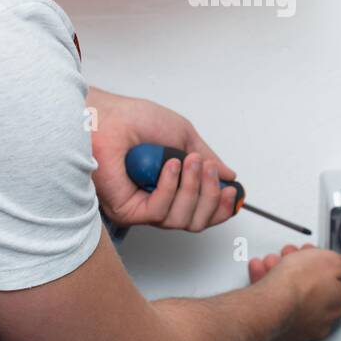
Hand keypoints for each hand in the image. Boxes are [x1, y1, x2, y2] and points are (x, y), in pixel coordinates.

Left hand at [87, 88, 238, 230]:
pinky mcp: (128, 211)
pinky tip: (169, 166)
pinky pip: (159, 212)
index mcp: (170, 186)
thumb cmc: (134, 120)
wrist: (108, 117)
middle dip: (210, 196)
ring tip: (186, 161)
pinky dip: (170, 188)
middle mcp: (157, 201)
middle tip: (208, 169)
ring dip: (192, 188)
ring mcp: (142, 208)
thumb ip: (207, 157)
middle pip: (196, 222)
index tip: (232, 192)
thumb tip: (227, 174)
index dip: (221, 206)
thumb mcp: (182, 135)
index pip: (201, 211)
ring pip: (181, 220)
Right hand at [249, 243, 340, 340]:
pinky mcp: (277, 329)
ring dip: (281, 272)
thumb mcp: (334, 262)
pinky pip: (274, 303)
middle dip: (300, 266)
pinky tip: (261, 272)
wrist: (268, 304)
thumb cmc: (300, 285)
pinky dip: (266, 284)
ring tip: (274, 262)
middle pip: (314, 287)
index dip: (324, 264)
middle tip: (292, 256)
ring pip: (291, 295)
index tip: (315, 255)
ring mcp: (298, 327)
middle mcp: (321, 320)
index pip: (338, 282)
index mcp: (339, 305)